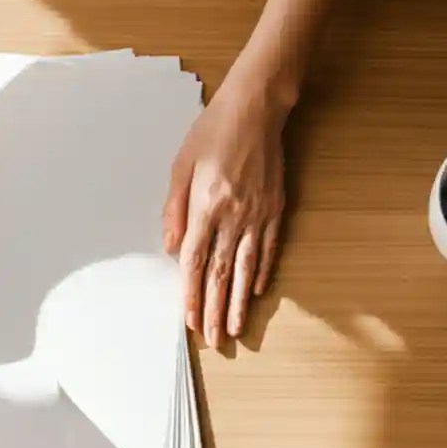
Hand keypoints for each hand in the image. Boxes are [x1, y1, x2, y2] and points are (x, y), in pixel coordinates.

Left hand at [163, 77, 288, 346]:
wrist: (255, 108)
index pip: (194, 262)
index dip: (190, 294)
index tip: (188, 320)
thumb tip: (171, 249)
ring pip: (246, 268)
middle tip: (213, 339)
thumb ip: (173, 209)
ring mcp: (258, 214)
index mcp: (205, 205)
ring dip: (238, 302)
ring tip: (235, 328)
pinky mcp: (275, 208)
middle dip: (214, 309)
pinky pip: (268, 248)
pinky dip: (261, 273)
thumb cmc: (211, 132)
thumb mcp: (180, 165)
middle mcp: (233, 215)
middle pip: (220, 273)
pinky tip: (254, 292)